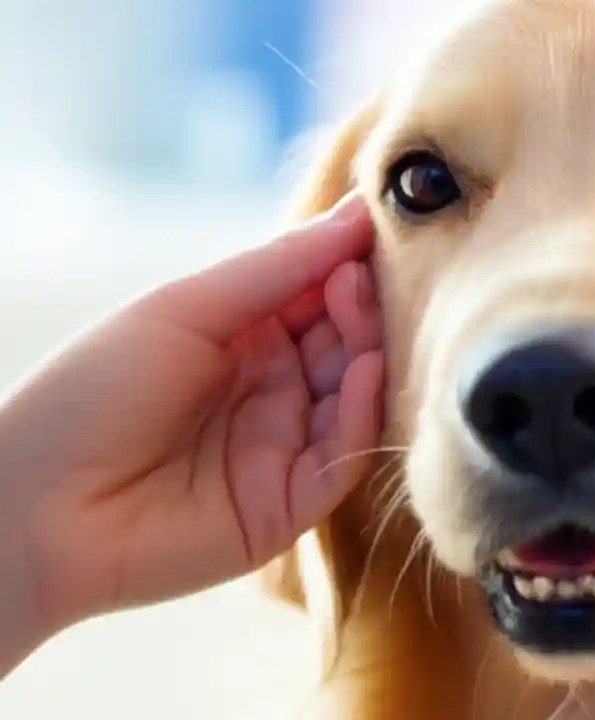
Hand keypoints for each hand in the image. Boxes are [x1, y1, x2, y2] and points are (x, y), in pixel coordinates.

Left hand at [0, 194, 384, 675]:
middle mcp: (273, 392)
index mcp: (245, 341)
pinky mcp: (292, 505)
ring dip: (368, 349)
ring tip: (360, 306)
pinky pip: (343, 456)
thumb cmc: (91, 392)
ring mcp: (285, 448)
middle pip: (345, 343)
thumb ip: (280, 267)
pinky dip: (360, 410)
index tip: (377, 229)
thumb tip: (359, 212)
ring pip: (354, 395)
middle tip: (367, 273)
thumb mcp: (187, 308)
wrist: (35, 506)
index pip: (320, 297)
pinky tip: (362, 370)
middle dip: (363, 305)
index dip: (348, 265)